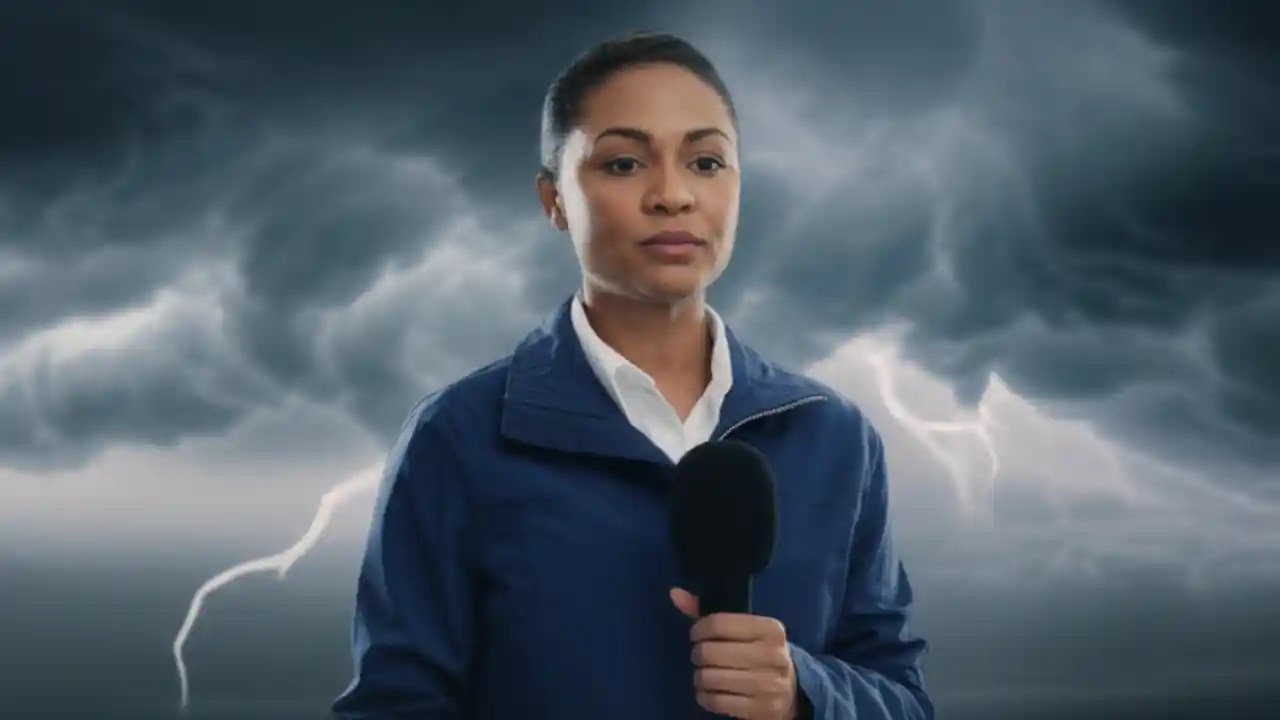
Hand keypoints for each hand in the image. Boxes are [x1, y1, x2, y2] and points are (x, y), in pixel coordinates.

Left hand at [670, 587, 801, 719]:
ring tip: (704, 675)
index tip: (696, 635)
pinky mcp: (762, 709)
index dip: (698, 629)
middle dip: (697, 654)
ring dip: (699, 677)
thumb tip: (674, 593)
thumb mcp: (744, 630)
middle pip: (710, 652)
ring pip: (710, 678)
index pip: (718, 623)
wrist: (792, 691)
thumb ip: (709, 613)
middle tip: (700, 656)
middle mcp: (773, 655)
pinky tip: (708, 692)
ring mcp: (769, 685)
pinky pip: (716, 701)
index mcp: (770, 629)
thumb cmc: (759, 652)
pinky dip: (705, 696)